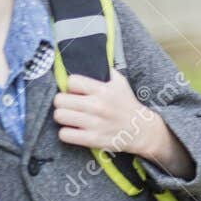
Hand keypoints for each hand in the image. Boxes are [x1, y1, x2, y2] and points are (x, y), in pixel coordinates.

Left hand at [55, 69, 194, 178]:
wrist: (141, 130)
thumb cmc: (127, 104)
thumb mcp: (120, 83)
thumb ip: (104, 71)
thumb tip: (88, 60)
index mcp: (103, 90)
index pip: (71, 81)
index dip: (71, 86)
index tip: (76, 92)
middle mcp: (98, 106)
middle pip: (60, 100)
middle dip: (63, 102)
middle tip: (70, 105)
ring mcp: (95, 124)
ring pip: (59, 116)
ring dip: (63, 117)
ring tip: (71, 117)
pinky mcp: (93, 139)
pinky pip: (65, 135)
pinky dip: (67, 133)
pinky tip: (74, 130)